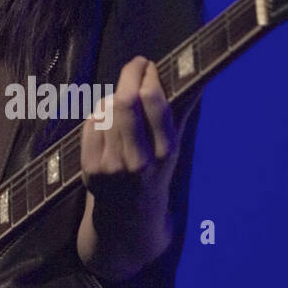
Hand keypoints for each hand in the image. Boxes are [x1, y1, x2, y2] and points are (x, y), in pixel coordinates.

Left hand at [77, 56, 194, 278]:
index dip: (148, 75)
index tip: (149, 65)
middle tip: (135, 65)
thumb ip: (180, 112)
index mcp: (166, 151)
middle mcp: (139, 160)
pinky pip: (90, 125)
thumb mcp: (173, 149)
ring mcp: (111, 166)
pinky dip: (98, 116)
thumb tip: (197, 76)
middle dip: (129, 74)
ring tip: (122, 101)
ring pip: (105, 110)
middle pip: (124, 100)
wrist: (129, 222)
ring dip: (113, 96)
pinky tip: (107, 122)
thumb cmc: (155, 176)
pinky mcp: (90, 170)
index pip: (153, 100)